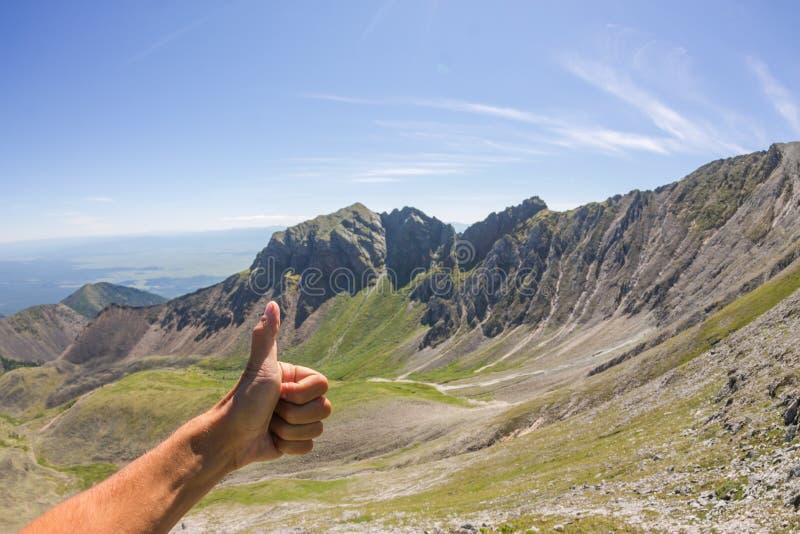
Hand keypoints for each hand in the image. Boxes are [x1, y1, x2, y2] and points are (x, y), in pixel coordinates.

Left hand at [216, 301, 331, 469]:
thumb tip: (272, 303)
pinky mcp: (293, 442)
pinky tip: (271, 439)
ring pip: (317, 430)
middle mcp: (299, 398)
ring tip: (269, 425)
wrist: (228, 438)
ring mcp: (298, 421)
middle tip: (272, 410)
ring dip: (289, 431)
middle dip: (295, 414)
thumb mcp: (260, 366)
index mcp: (296, 378)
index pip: (323, 386)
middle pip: (324, 409)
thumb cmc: (243, 400)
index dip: (302, 393)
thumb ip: (267, 336)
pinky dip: (288, 446)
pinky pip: (308, 448)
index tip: (279, 392)